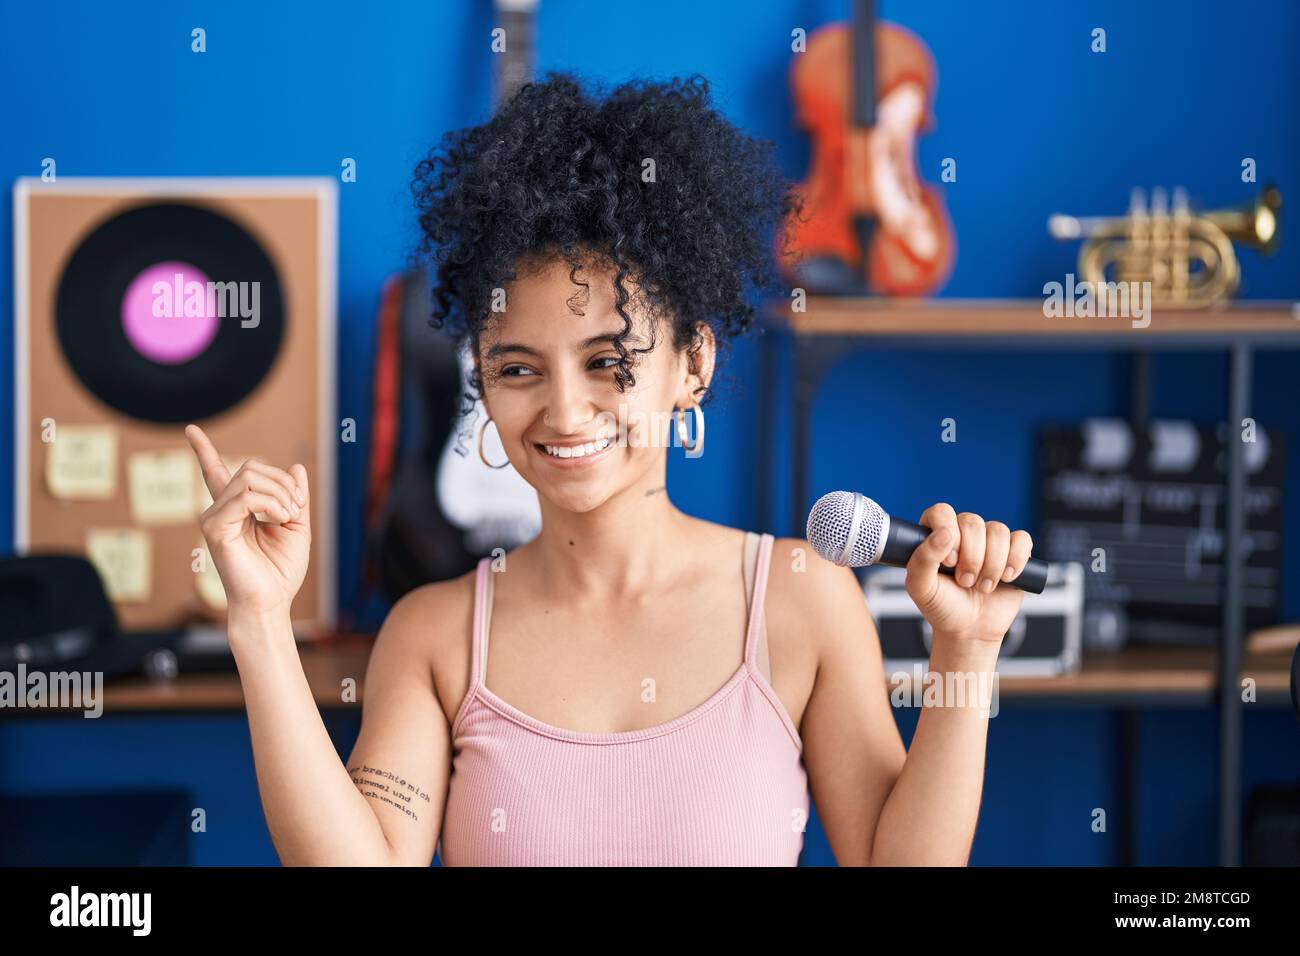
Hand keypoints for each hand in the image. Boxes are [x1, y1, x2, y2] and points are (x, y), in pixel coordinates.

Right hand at [185, 424, 311, 617]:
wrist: (271, 602)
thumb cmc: (280, 571)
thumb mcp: (296, 527)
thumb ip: (294, 497)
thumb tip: (297, 467)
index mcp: (236, 510)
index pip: (215, 472)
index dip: (203, 450)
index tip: (190, 429)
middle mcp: (220, 510)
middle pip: (251, 469)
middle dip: (283, 482)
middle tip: (296, 508)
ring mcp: (214, 518)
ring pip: (250, 478)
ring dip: (281, 494)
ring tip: (289, 518)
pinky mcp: (215, 528)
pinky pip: (246, 496)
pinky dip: (272, 504)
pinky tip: (280, 520)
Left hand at [903, 503, 1033, 644]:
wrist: (970, 629)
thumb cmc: (942, 607)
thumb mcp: (921, 588)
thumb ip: (923, 559)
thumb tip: (944, 533)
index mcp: (935, 534)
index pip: (942, 512)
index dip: (948, 533)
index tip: (949, 562)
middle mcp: (963, 532)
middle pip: (972, 521)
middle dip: (971, 557)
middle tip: (964, 582)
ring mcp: (989, 541)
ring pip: (998, 531)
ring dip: (992, 564)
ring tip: (983, 586)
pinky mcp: (1014, 551)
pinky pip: (1022, 540)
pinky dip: (1015, 560)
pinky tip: (1006, 578)